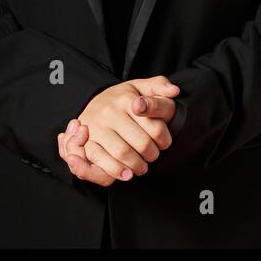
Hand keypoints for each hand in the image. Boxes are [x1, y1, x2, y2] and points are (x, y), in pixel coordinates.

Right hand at [61, 77, 180, 182]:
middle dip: (152, 154)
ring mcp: (96, 127)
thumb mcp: (142, 87)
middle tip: (154, 156)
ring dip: (136, 165)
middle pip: (140, 142)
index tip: (165, 143)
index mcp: (126, 99)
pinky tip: (127, 174)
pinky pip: (101, 159)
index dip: (164, 139)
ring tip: (143, 167)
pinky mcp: (86, 141)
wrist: (94, 102)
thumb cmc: (123, 98)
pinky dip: (115, 170)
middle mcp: (110, 112)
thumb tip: (174, 91)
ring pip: (122, 152)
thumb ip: (160, 86)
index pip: (154, 125)